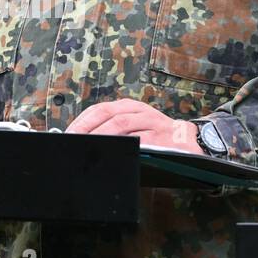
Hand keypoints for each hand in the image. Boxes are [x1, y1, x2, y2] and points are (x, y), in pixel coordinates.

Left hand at [65, 98, 200, 153]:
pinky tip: (114, 151)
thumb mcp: (135, 127)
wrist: (190, 140)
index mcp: (128, 107)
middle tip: (73, 139)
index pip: (99, 110)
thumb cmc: (157, 135)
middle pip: (107, 113)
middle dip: (87, 127)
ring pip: (121, 123)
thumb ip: (113, 131)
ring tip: (88, 145)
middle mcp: (138, 110)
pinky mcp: (161, 136)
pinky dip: (125, 143)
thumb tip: (86, 142)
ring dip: (102, 134)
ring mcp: (151, 121)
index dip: (82, 121)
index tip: (68, 133)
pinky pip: (140, 138)